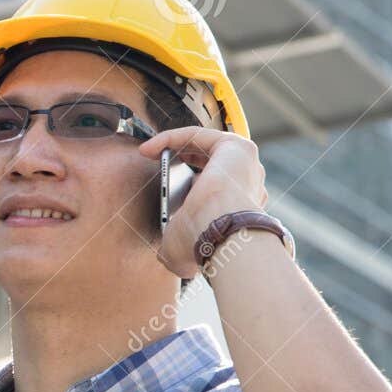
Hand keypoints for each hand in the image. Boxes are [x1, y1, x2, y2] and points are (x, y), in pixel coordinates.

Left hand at [136, 126, 269, 280]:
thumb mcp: (180, 248)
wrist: (220, 238)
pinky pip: (197, 135)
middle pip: (208, 160)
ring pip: (202, 144)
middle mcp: (245, 183)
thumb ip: (175, 245)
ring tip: (146, 152)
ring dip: (172, 144)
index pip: (210, 185)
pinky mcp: (236, 147)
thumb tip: (163, 256)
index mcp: (234, 206)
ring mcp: (244, 164)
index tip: (159, 181)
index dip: (182, 179)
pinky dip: (171, 138)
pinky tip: (148, 149)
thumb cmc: (203, 247)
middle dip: (178, 156)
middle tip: (152, 160)